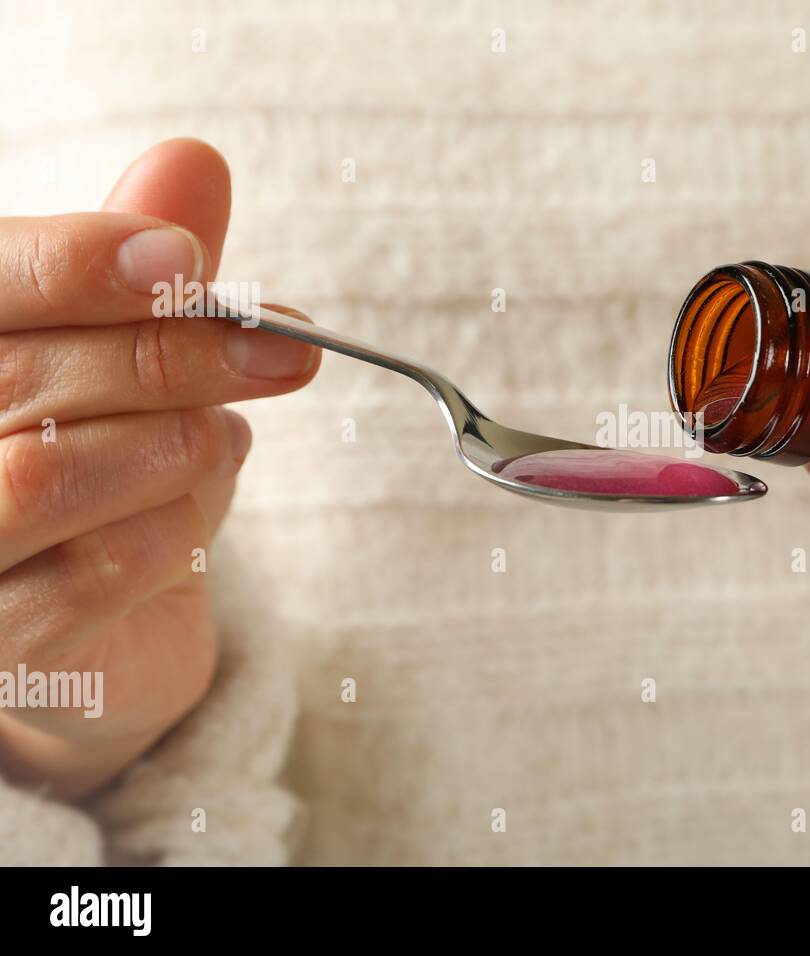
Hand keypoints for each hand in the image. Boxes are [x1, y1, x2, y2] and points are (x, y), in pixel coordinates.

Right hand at [0, 140, 319, 797]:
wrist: (98, 617)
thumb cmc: (105, 457)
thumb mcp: (131, 353)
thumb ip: (150, 266)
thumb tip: (193, 161)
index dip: (79, 264)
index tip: (185, 263)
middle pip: (27, 378)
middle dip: (177, 355)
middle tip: (287, 353)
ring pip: (50, 476)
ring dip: (176, 449)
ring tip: (221, 437)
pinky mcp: (1, 646)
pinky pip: (99, 570)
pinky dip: (180, 530)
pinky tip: (197, 512)